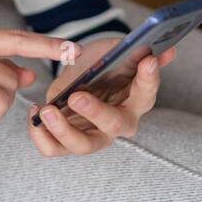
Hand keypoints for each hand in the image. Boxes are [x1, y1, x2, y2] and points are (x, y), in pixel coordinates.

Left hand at [26, 37, 176, 156]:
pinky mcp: (69, 142)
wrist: (83, 75)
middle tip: (76, 97)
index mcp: (137, 99)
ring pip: (83, 145)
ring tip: (46, 110)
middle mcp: (119, 122)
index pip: (147, 91)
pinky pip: (54, 149)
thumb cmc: (104, 64)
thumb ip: (134, 51)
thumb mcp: (116, 51)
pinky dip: (41, 136)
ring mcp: (95, 136)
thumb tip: (167, 52)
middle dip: (95, 112)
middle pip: (115, 125)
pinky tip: (34, 113)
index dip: (149, 77)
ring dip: (63, 130)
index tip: (147, 60)